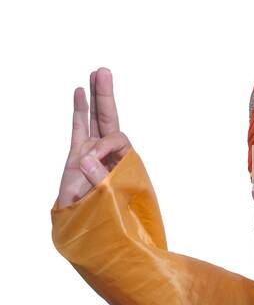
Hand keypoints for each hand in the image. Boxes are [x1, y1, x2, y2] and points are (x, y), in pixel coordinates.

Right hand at [56, 68, 131, 208]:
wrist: (89, 232)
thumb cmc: (107, 219)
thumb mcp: (109, 200)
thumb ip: (99, 180)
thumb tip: (85, 158)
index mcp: (125, 163)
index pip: (118, 140)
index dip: (106, 144)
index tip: (90, 160)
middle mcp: (110, 155)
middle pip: (110, 119)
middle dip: (106, 96)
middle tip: (103, 72)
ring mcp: (92, 153)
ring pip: (94, 119)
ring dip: (95, 98)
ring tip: (96, 74)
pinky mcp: (76, 157)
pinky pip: (79, 129)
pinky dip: (80, 111)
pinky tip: (80, 92)